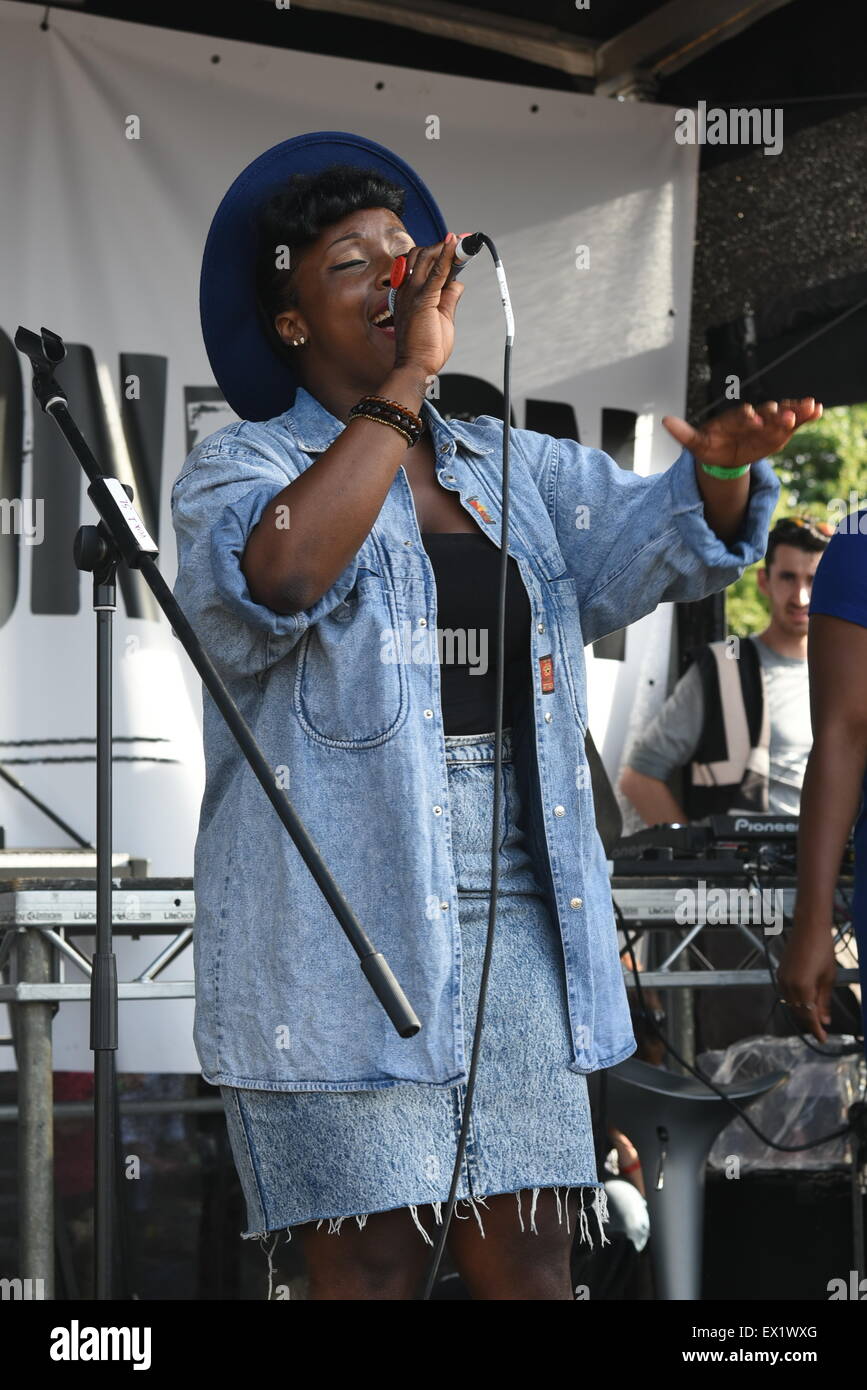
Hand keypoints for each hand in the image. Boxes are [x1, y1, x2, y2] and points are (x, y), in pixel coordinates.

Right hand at [392, 234, 464, 379]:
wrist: (416, 366)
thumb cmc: (425, 348)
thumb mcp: (443, 317)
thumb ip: (449, 298)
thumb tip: (458, 283)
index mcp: (409, 294)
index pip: (420, 265)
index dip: (439, 253)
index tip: (456, 246)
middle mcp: (407, 290)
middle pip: (421, 256)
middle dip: (441, 247)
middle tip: (462, 245)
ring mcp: (412, 293)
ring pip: (425, 257)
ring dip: (444, 248)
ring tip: (460, 245)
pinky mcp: (423, 300)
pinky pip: (436, 272)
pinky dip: (447, 256)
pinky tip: (455, 245)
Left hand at [661, 397, 822, 469]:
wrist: (725, 451)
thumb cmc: (710, 445)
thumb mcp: (695, 443)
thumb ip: (683, 433)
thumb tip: (664, 421)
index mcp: (732, 419)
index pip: (739, 416)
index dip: (745, 416)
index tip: (751, 416)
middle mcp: (752, 417)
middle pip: (765, 413)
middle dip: (776, 413)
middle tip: (787, 413)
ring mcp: (767, 422)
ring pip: (782, 414)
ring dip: (796, 411)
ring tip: (811, 407)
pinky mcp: (779, 430)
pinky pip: (793, 422)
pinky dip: (805, 416)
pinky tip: (818, 410)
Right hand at [776, 923, 836, 1042]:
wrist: (809, 928)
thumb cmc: (822, 950)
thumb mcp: (828, 978)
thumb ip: (824, 1001)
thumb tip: (825, 1020)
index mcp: (803, 987)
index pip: (809, 1016)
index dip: (816, 1030)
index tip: (823, 1038)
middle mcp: (788, 985)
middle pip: (799, 1012)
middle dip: (810, 1021)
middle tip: (823, 1026)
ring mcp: (782, 979)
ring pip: (792, 1004)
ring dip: (803, 1011)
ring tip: (816, 1013)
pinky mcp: (780, 973)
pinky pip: (787, 994)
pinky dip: (797, 1000)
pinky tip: (806, 999)